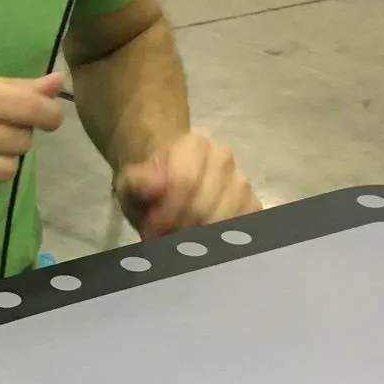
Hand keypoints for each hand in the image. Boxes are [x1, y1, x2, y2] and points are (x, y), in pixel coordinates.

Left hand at [116, 129, 260, 237]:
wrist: (169, 179)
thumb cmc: (150, 182)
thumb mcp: (131, 181)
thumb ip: (138, 183)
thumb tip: (154, 187)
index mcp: (194, 144)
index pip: (184, 182)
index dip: (166, 212)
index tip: (151, 229)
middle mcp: (223, 158)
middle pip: (204, 206)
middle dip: (180, 228)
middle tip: (163, 239)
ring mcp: (241, 181)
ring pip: (225, 219)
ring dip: (199, 237)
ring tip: (179, 239)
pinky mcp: (252, 203)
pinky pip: (242, 226)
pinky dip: (221, 238)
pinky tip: (202, 239)